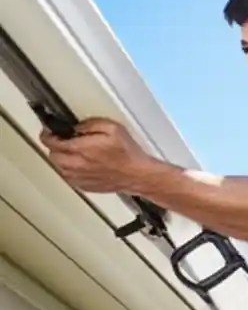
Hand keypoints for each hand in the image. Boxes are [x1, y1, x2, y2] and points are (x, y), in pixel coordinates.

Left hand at [40, 117, 165, 194]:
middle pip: (52, 155)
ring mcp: (80, 177)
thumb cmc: (128, 154)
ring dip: (61, 159)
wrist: (138, 175)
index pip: (51, 142)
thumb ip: (90, 124)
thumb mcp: (112, 128)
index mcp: (81, 149)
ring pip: (59, 167)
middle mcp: (76, 164)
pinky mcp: (85, 186)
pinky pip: (68, 178)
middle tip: (63, 141)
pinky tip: (79, 165)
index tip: (49, 132)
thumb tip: (76, 126)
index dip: (47, 135)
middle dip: (55, 147)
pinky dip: (69, 170)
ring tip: (71, 153)